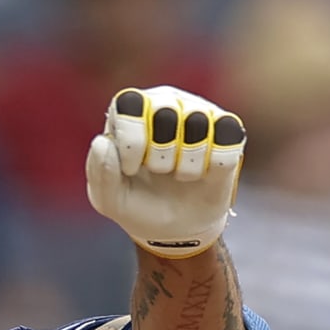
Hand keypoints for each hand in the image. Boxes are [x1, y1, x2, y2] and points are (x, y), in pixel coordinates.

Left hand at [85, 85, 244, 257]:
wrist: (176, 228)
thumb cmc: (138, 204)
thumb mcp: (110, 199)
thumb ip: (100, 172)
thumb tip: (102, 142)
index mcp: (130, 110)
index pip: (129, 104)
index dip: (132, 142)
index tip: (133, 169)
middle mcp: (164, 101)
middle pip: (165, 112)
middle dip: (160, 156)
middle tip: (158, 172)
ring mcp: (199, 111)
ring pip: (198, 123)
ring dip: (187, 165)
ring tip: (180, 175)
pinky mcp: (228, 130)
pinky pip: (227, 139)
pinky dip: (214, 165)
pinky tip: (204, 173)